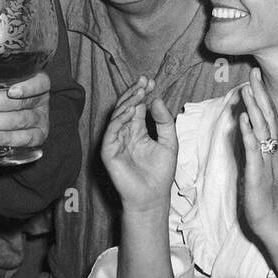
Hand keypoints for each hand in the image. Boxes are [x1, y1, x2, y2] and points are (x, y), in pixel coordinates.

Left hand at [0, 72, 49, 148]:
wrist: (7, 113)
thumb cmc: (0, 89)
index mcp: (37, 81)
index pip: (39, 83)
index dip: (28, 88)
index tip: (10, 91)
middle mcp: (41, 100)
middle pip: (21, 103)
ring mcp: (40, 119)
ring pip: (20, 121)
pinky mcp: (37, 136)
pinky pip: (25, 139)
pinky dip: (8, 138)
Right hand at [100, 75, 176, 211]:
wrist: (152, 197)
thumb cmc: (160, 173)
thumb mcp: (169, 142)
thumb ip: (164, 121)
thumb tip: (156, 99)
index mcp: (137, 131)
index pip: (137, 107)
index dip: (143, 94)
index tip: (151, 81)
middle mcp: (124, 134)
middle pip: (126, 107)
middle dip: (134, 93)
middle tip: (144, 80)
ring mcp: (115, 141)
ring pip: (118, 115)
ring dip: (128, 102)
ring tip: (140, 91)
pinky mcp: (108, 151)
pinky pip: (112, 130)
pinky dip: (120, 118)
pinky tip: (131, 109)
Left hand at [237, 70, 277, 241]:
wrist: (273, 221)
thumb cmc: (264, 195)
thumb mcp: (258, 166)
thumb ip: (253, 148)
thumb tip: (244, 129)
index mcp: (272, 149)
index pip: (268, 118)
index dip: (262, 97)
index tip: (255, 78)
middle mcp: (272, 152)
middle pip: (268, 118)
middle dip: (260, 95)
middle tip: (253, 73)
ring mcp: (266, 162)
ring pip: (262, 131)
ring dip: (254, 109)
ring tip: (248, 90)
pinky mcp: (258, 174)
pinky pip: (253, 152)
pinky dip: (248, 135)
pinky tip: (242, 122)